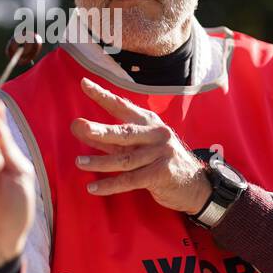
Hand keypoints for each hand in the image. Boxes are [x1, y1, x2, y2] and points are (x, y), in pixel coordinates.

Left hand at [71, 78, 211, 214]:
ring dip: (99, 162)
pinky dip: (110, 185)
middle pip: (123, 132)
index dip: (103, 95)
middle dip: (99, 129)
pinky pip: (131, 179)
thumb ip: (109, 139)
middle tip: (77, 125)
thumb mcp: (135, 147)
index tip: (84, 84)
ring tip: (79, 163)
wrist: (194, 186)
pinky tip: (93, 187)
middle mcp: (156, 134)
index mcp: (149, 122)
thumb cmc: (159, 163)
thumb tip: (79, 129)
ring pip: (124, 159)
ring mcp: (161, 153)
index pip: (122, 106)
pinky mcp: (162, 173)